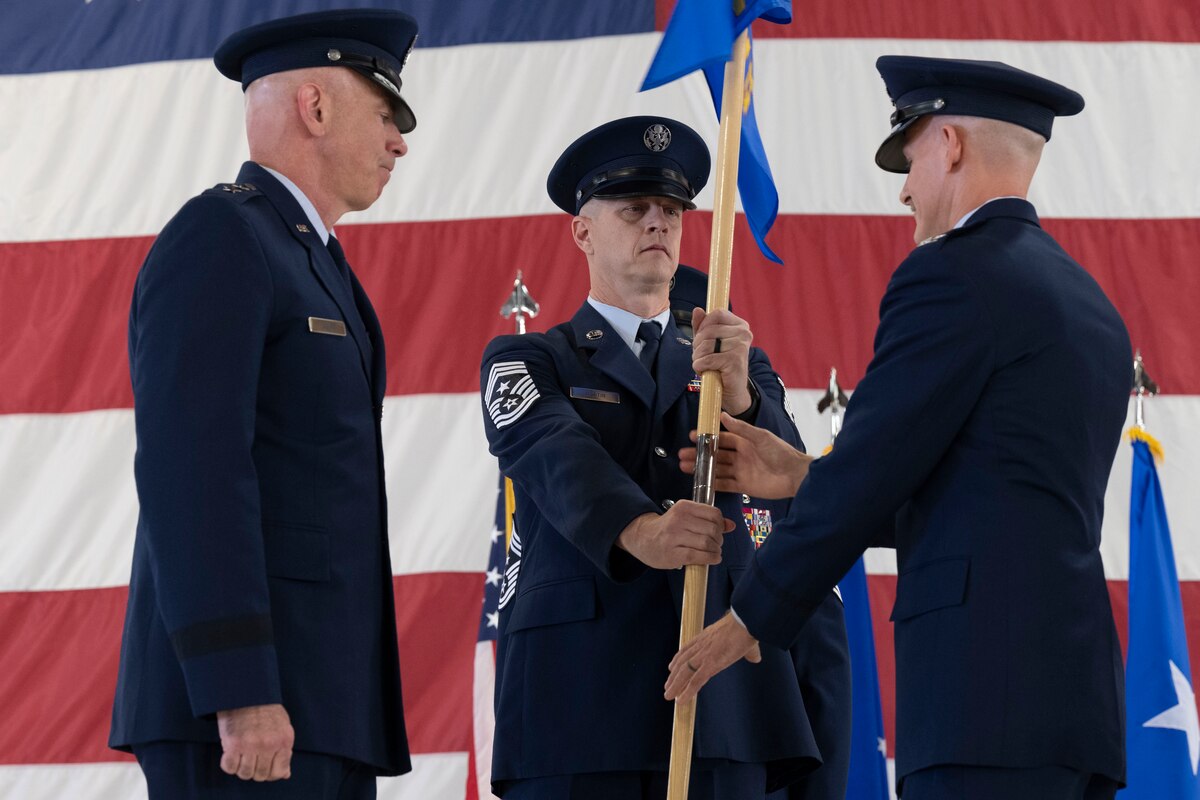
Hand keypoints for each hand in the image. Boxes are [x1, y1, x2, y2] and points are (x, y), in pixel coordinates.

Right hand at [216, 703, 293, 781]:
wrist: (247, 691)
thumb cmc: (266, 709)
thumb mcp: (283, 727)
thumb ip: (284, 751)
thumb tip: (286, 774)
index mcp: (284, 741)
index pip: (278, 773)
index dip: (270, 773)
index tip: (264, 767)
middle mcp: (269, 745)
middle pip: (260, 775)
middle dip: (255, 770)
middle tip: (251, 758)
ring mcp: (251, 745)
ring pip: (244, 774)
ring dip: (241, 768)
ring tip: (241, 755)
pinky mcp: (233, 743)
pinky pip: (229, 768)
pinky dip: (228, 764)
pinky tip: (231, 754)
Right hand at [616, 501, 733, 568]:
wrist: (642, 538)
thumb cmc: (667, 528)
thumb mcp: (686, 517)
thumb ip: (708, 519)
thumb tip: (732, 525)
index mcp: (683, 507)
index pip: (714, 514)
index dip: (721, 524)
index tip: (718, 531)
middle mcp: (679, 520)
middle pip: (712, 530)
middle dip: (719, 539)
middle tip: (717, 543)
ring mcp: (675, 537)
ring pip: (707, 543)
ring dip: (716, 550)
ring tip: (714, 551)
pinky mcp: (673, 553)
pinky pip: (700, 556)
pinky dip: (711, 558)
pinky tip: (713, 558)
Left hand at [664, 612, 759, 700]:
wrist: (745, 622)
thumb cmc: (748, 627)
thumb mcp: (745, 639)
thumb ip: (749, 652)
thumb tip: (756, 658)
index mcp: (707, 636)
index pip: (687, 649)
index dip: (678, 659)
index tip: (672, 667)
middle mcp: (702, 645)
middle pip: (682, 661)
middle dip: (674, 675)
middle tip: (668, 685)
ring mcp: (705, 655)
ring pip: (684, 673)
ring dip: (675, 685)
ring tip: (669, 695)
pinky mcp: (711, 664)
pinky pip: (695, 681)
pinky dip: (687, 692)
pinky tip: (680, 701)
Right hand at [679, 412, 812, 499]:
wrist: (796, 475)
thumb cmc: (782, 453)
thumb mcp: (761, 437)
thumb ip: (741, 428)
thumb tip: (724, 415)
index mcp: (745, 442)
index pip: (722, 438)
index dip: (707, 438)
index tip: (693, 437)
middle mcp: (741, 456)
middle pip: (716, 455)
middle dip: (699, 454)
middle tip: (683, 454)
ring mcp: (741, 471)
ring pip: (717, 469)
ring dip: (702, 468)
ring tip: (685, 467)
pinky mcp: (744, 486)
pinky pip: (725, 484)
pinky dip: (713, 484)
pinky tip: (701, 482)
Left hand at [691, 308, 752, 415]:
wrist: (732, 391)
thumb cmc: (720, 365)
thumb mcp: (709, 342)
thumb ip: (703, 326)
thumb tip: (697, 310)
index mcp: (740, 325)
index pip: (716, 314)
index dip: (703, 326)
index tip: (703, 339)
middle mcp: (744, 333)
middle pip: (708, 331)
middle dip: (698, 345)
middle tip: (703, 357)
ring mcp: (740, 347)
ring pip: (705, 345)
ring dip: (698, 357)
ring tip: (705, 365)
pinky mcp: (735, 361)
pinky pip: (706, 359)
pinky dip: (700, 367)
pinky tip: (707, 371)